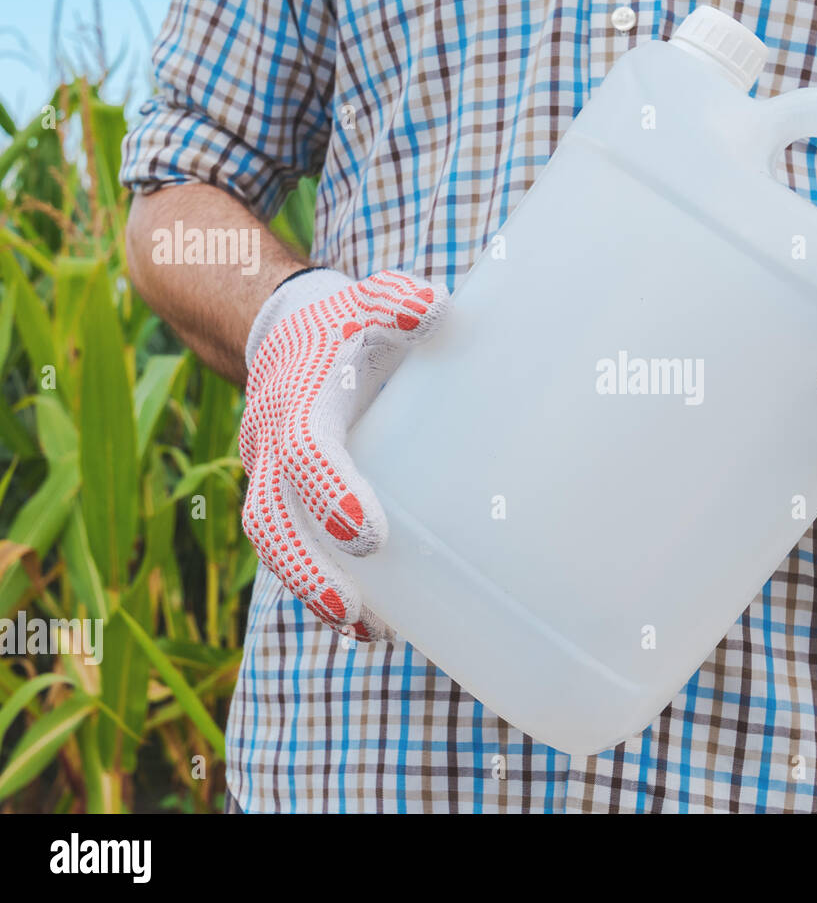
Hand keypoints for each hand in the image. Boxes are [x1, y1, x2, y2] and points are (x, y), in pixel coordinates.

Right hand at [238, 269, 447, 639]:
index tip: (370, 534)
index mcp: (297, 401)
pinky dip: (322, 587)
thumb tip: (432, 311)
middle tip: (355, 613)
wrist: (285, 334)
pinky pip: (290, 549)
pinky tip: (371, 622)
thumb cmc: (344, 322)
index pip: (303, 453)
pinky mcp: (282, 499)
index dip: (331, 493)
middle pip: (271, 520)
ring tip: (369, 631)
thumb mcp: (370, 300)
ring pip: (274, 545)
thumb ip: (396, 299)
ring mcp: (270, 477)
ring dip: (314, 591)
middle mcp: (271, 445)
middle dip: (308, 569)